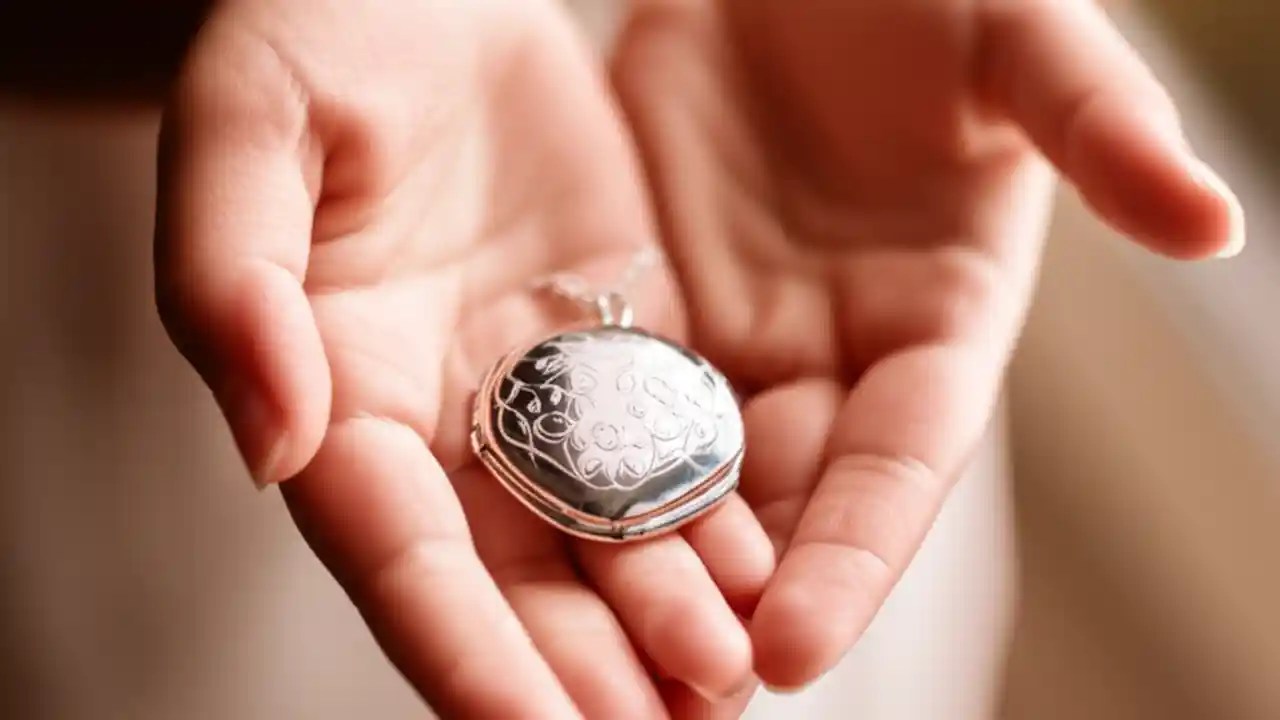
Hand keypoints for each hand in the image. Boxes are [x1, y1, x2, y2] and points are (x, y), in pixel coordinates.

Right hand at [155, 0, 769, 716]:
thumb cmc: (323, 28)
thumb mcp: (251, 120)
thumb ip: (233, 281)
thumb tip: (276, 451)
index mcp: (338, 381)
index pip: (392, 543)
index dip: (453, 645)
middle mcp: (440, 412)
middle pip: (502, 572)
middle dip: (573, 667)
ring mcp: (536, 384)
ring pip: (597, 530)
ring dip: (658, 616)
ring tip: (724, 687)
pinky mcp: (620, 339)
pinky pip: (668, 447)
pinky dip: (712, 518)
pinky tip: (765, 579)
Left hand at [611, 0, 1243, 689]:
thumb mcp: (1019, 44)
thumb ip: (1098, 130)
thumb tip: (1214, 222)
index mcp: (937, 321)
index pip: (898, 465)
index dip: (855, 556)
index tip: (796, 653)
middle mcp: (832, 352)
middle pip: (786, 502)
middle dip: (737, 605)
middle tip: (672, 701)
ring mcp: (732, 332)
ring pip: (684, 471)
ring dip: (644, 566)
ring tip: (588, 662)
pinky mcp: (643, 296)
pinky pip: (598, 395)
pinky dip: (571, 466)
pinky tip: (521, 529)